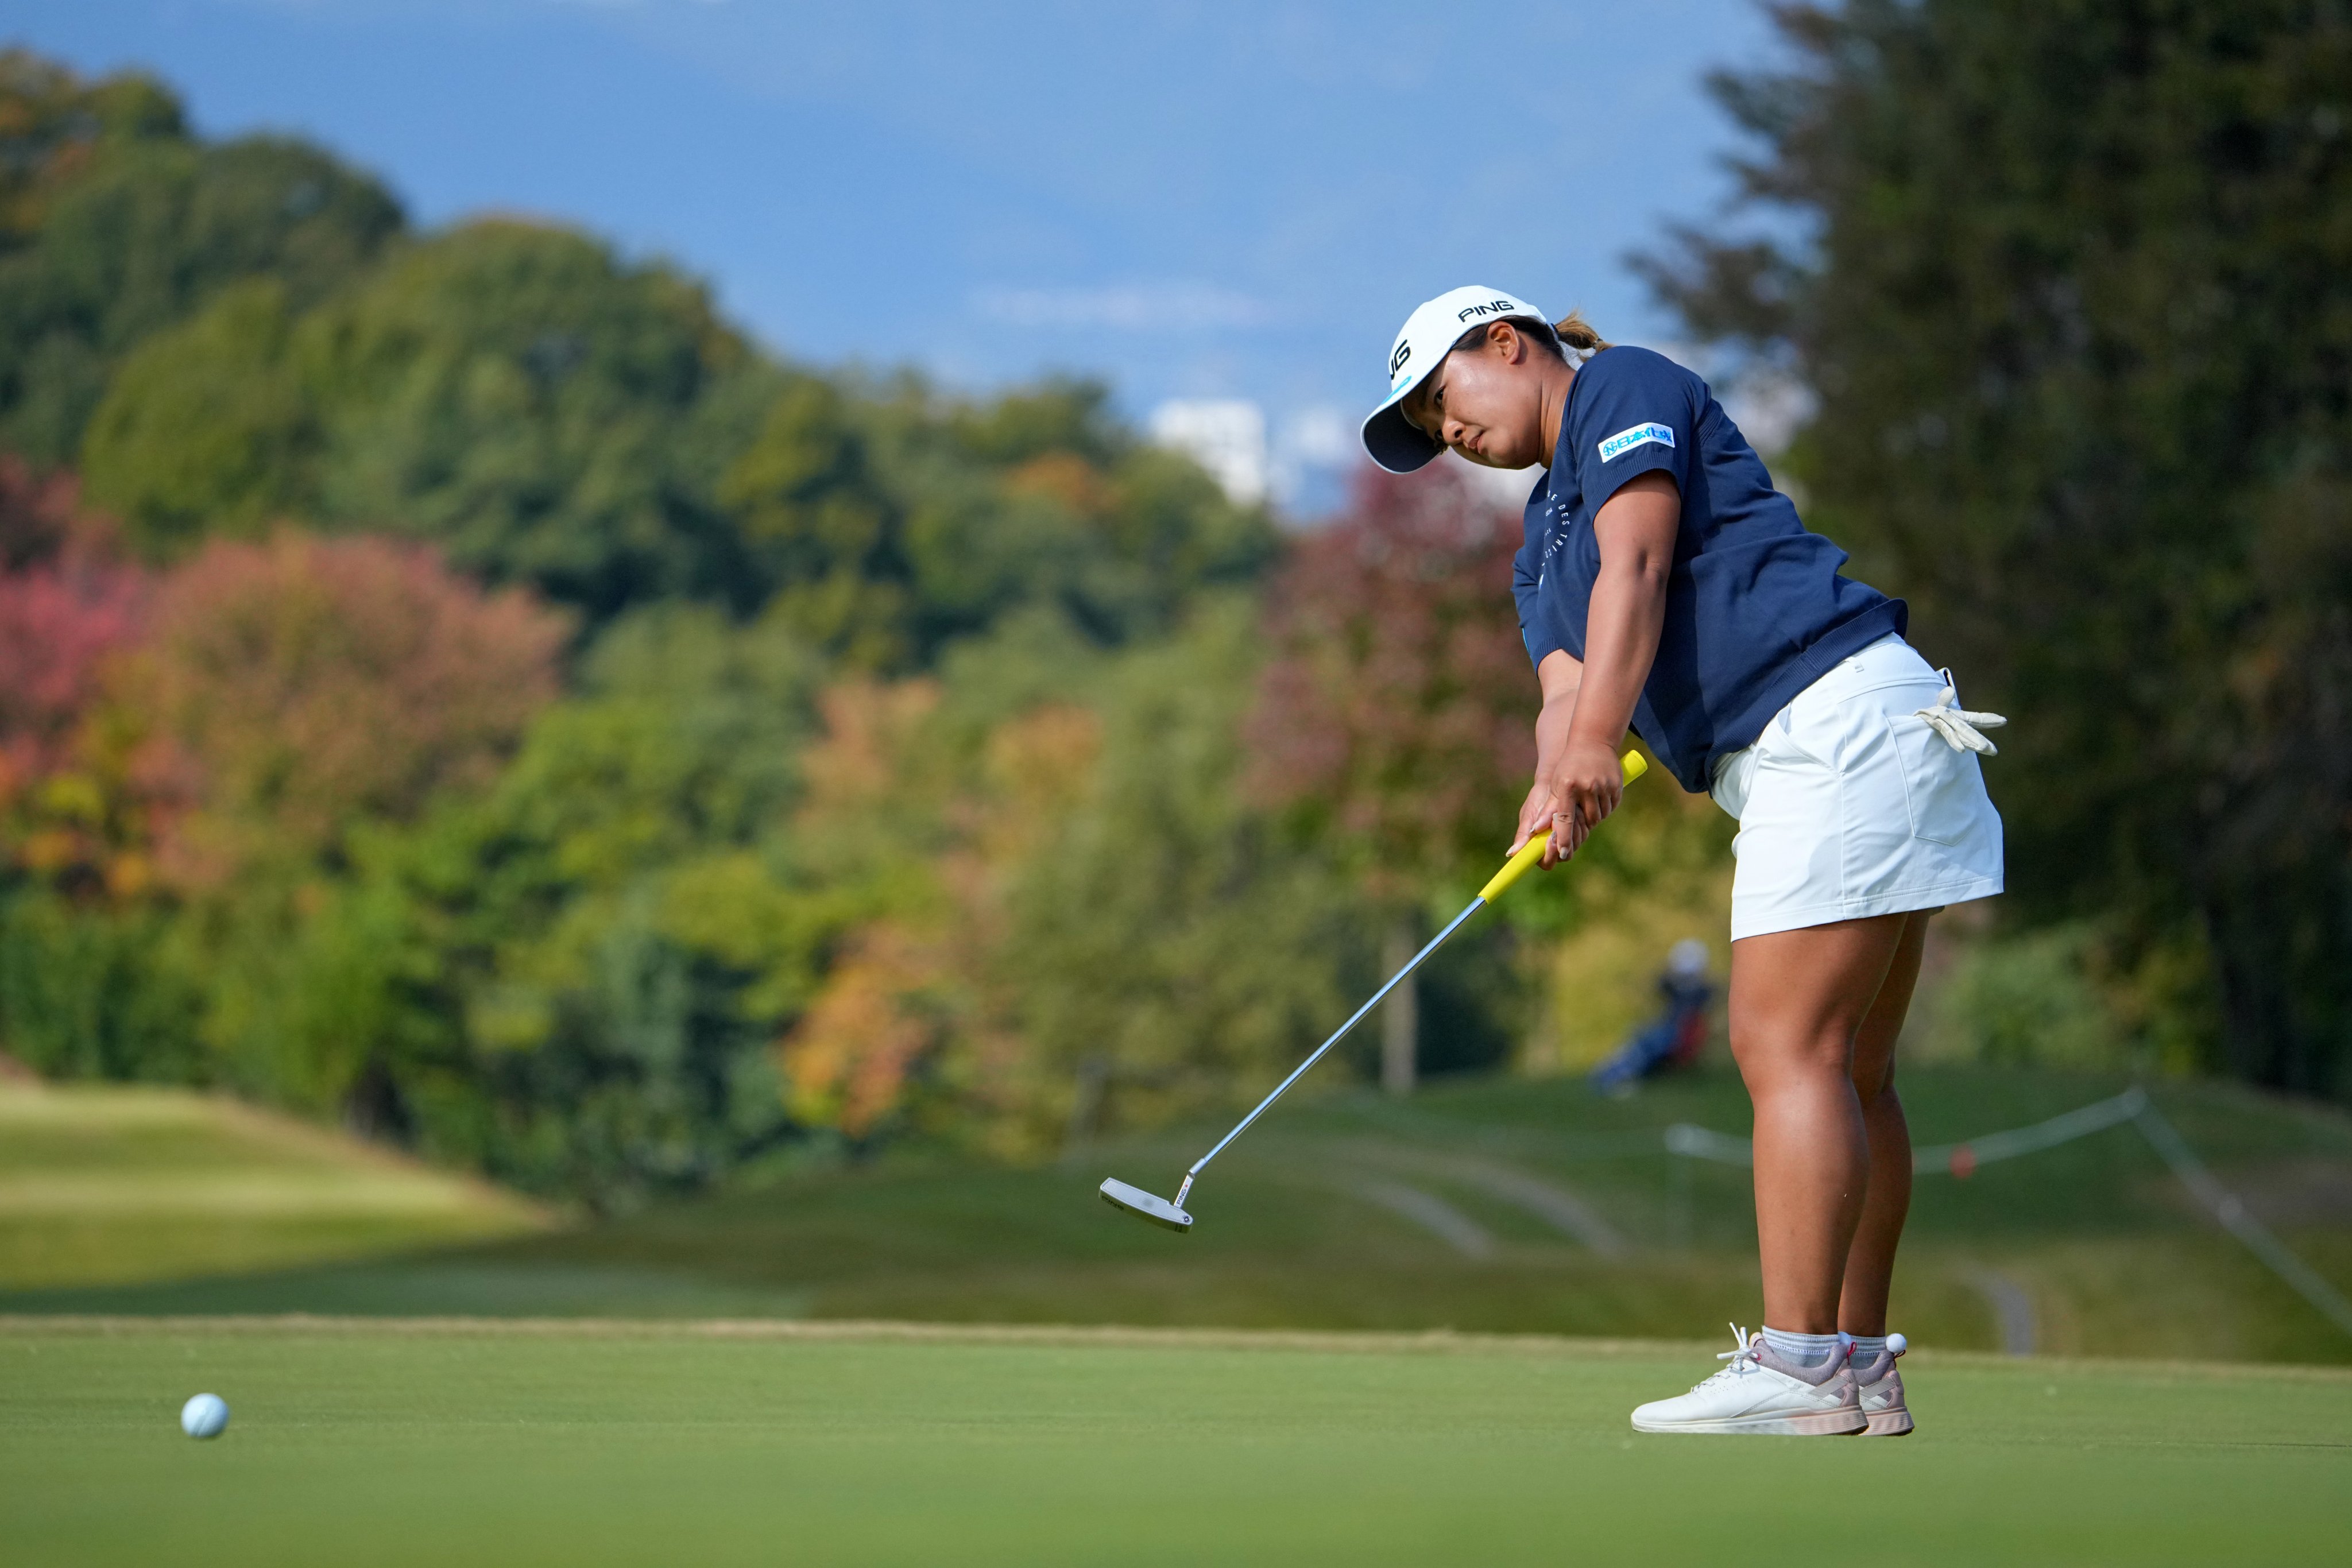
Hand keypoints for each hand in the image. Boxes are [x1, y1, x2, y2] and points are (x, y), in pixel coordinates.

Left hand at [1535, 738, 1625, 866]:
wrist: (1592, 741)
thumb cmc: (1569, 766)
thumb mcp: (1557, 783)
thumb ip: (1550, 809)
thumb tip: (1537, 830)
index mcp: (1567, 787)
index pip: (1565, 819)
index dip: (1564, 838)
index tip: (1563, 853)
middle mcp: (1586, 787)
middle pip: (1587, 821)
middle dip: (1583, 824)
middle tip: (1580, 815)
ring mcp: (1603, 785)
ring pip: (1601, 816)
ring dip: (1595, 816)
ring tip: (1589, 802)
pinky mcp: (1616, 785)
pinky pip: (1611, 807)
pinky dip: (1606, 807)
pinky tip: (1600, 796)